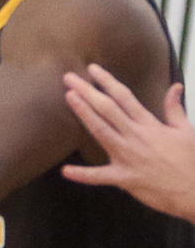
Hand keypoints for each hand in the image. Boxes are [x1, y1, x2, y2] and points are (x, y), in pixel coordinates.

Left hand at [63, 64, 194, 220]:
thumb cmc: (192, 161)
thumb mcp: (186, 131)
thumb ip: (175, 109)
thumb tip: (175, 87)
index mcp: (149, 125)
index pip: (124, 97)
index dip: (107, 81)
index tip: (92, 69)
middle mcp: (136, 136)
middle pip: (108, 109)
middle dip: (87, 91)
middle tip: (68, 77)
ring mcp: (128, 156)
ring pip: (101, 131)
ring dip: (84, 114)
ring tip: (68, 97)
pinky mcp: (125, 178)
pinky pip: (100, 177)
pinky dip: (82, 175)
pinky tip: (65, 171)